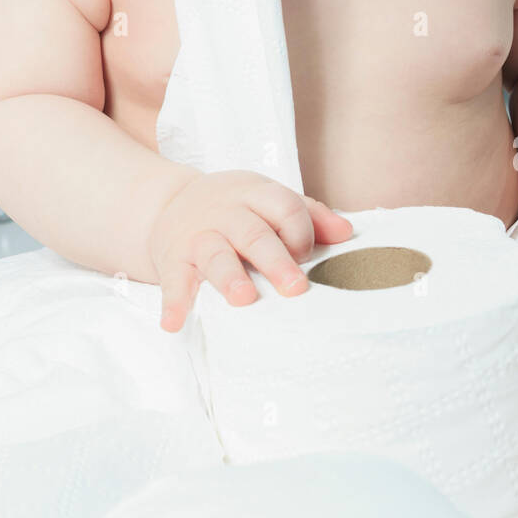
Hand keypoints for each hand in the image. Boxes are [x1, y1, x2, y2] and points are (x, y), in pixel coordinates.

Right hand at [148, 171, 352, 332]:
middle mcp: (226, 213)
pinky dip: (173, 301)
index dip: (301, 232)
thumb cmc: (234, 208)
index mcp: (255, 195)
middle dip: (276, 260)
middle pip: (254, 234)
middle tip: (296, 288)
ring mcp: (198, 235)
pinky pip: (173, 279)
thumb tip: (347, 232)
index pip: (284, 207)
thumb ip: (308, 214)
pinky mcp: (173, 258)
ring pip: (215, 254)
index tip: (307, 258)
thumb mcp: (267, 199)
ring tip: (243, 298)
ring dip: (229, 277)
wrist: (170, 202)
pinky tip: (174, 322)